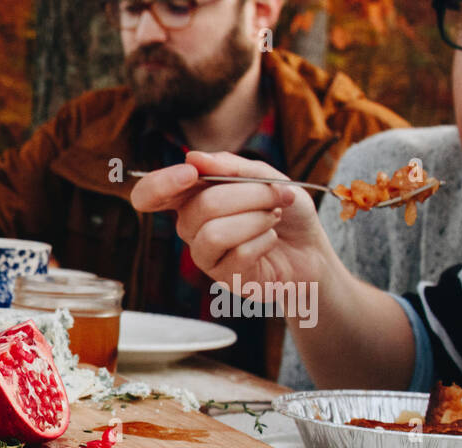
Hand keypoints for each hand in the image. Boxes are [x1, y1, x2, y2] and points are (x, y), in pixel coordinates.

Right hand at [134, 150, 413, 388]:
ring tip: (274, 218)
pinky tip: (271, 241)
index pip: (150, 195)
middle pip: (200, 207)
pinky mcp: (222, 276)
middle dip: (249, 195)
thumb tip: (194, 157)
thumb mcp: (267, 176)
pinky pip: (235, 254)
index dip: (160, 184)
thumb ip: (232, 166)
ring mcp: (203, 253)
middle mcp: (190, 226)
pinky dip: (264, 241)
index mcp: (192, 197)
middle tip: (277, 195)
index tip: (190, 173)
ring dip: (256, 219)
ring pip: (214, 233)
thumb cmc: (286, 210)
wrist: (311, 248)